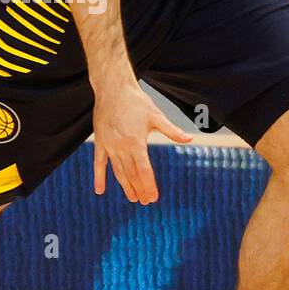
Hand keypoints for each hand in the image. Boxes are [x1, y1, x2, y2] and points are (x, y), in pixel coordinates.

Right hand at [92, 81, 191, 203]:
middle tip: (146, 202)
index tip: (153, 198)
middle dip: (139, 189)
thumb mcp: (156, 115)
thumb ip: (172, 131)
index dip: (149, 185)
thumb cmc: (136, 101)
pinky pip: (99, 163)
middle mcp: (121, 146)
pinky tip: (99, 190)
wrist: (112, 87)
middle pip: (131, 174)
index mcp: (136, 142)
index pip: (143, 170)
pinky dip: (99, 177)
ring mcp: (109, 145)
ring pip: (117, 171)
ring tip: (132, 198)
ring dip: (125, 186)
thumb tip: (189, 139)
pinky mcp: (100, 141)